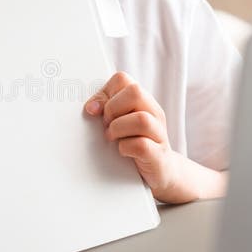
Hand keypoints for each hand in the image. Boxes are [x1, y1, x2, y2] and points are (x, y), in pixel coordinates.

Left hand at [85, 72, 226, 202]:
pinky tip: (122, 151)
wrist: (161, 171)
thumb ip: (106, 109)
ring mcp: (159, 134)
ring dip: (118, 128)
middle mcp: (154, 113)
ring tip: (112, 138)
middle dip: (113, 108)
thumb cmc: (135, 143)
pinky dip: (126, 148)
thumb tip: (91, 107)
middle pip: (135, 92)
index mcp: (143, 101)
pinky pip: (142, 145)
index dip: (105, 92)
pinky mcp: (158, 155)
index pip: (122, 79)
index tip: (96, 110)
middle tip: (106, 124)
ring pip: (141, 119)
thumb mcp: (120, 122)